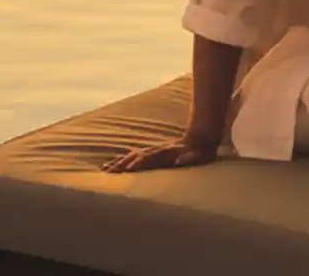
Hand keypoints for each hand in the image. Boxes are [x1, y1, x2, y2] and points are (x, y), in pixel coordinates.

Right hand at [101, 133, 218, 172]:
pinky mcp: (156, 153)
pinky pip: (136, 155)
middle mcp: (158, 151)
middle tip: (107, 172)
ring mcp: (156, 151)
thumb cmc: (202, 151)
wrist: (203, 136)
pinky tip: (119, 160)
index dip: (137, 164)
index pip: (148, 158)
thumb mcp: (200, 155)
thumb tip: (179, 160)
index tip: (126, 170)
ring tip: (105, 168)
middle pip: (136, 157)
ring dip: (120, 162)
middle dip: (121, 164)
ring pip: (133, 156)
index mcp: (167, 153)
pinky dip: (126, 158)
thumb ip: (189, 158)